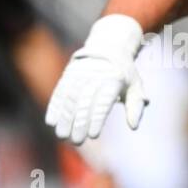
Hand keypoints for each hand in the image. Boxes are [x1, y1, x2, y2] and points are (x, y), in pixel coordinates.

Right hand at [46, 14, 147, 144]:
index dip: (97, 119)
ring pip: (70, 99)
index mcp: (113, 80)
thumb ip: (136, 106)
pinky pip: (60, 91)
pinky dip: (54, 106)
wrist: (109, 46)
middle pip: (85, 103)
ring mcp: (79, 75)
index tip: (94, 136)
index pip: (103, 103)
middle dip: (79, 124)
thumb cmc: (125, 73)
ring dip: (65, 118)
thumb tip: (134, 126)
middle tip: (76, 142)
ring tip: (62, 135)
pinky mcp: (68, 74)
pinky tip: (51, 121)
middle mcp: (95, 77)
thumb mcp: (136, 86)